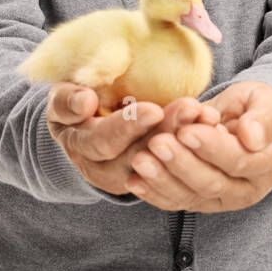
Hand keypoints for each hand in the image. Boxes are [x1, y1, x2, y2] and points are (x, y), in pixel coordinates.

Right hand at [46, 83, 219, 195]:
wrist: (81, 119)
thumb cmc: (71, 101)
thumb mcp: (59, 98)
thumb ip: (67, 101)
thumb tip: (86, 102)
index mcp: (80, 145)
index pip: (104, 142)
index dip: (128, 127)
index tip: (153, 110)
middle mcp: (105, 167)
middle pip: (139, 155)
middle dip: (168, 132)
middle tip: (192, 109)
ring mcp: (130, 173)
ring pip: (161, 161)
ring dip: (186, 139)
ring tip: (207, 116)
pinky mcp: (152, 173)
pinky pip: (175, 164)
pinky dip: (195, 146)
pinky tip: (212, 125)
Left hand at [125, 81, 271, 211]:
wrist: (247, 122)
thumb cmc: (258, 109)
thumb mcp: (269, 102)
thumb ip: (264, 118)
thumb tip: (251, 137)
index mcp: (269, 165)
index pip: (238, 160)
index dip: (211, 147)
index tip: (186, 130)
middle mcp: (246, 190)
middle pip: (211, 183)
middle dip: (182, 163)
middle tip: (157, 143)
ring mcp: (221, 200)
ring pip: (190, 196)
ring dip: (162, 180)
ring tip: (141, 160)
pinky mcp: (199, 201)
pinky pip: (175, 202)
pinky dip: (153, 193)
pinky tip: (134, 181)